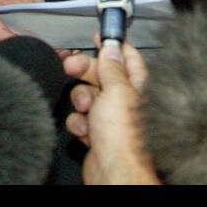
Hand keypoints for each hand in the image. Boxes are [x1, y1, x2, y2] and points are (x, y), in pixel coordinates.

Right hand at [68, 41, 158, 184]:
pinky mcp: (96, 134)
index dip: (113, 45)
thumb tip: (112, 46)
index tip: (98, 35)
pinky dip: (79, 123)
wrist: (112, 171)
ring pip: (86, 95)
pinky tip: (85, 131)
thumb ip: (112, 67)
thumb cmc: (123, 135)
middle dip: (85, 71)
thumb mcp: (116, 91)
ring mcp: (109, 118)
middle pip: (101, 74)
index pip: (127, 57)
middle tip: (71, 66)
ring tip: (87, 111)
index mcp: (136, 86)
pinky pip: (80, 118)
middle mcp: (124, 100)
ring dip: (81, 101)